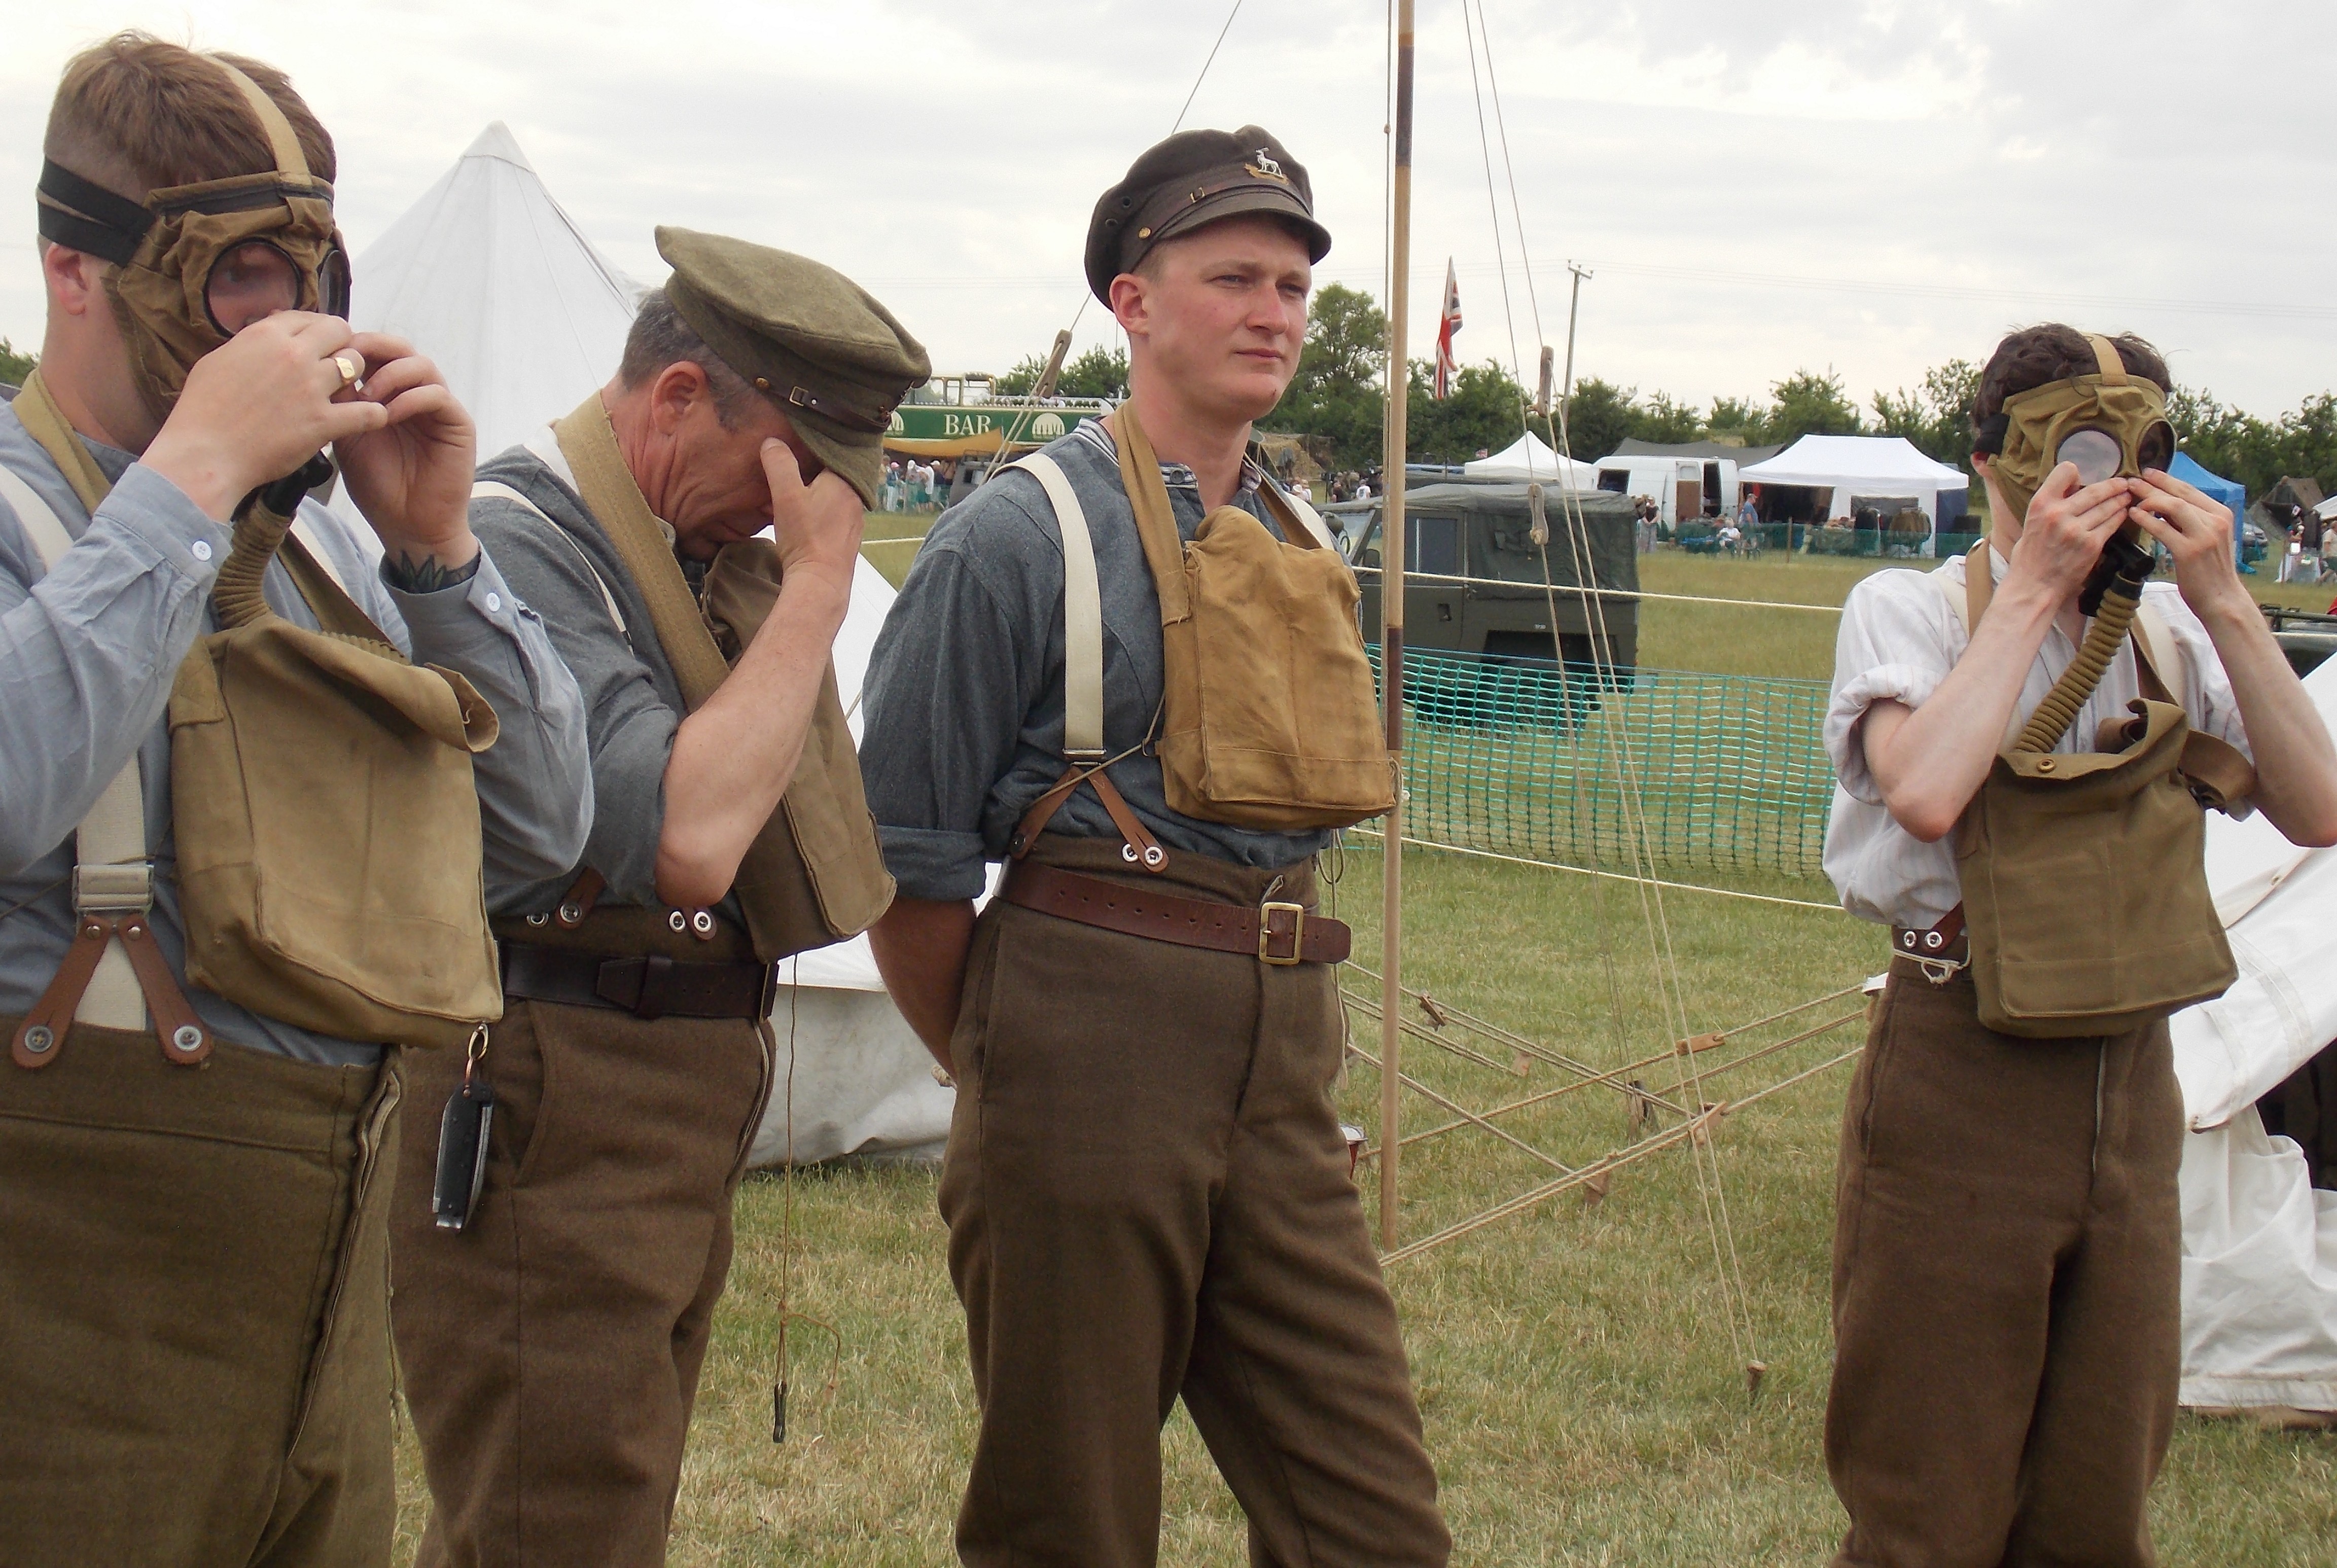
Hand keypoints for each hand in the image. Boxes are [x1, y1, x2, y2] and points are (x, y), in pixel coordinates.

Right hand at [142, 312, 387, 519]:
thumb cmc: (202, 412)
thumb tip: (262, 337)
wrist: (204, 455)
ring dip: (355, 377)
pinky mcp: (323, 421)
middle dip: (341, 345)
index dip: (318, 330)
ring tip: (348, 392)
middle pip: (339, 331)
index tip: (320, 345)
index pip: (308, 317)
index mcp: (264, 336)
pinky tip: (372, 417)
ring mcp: (310, 387)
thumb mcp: (218, 362)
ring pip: (355, 364)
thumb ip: (247, 346)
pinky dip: (374, 414)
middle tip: (338, 365)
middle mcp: (292, 354)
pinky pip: (368, 411)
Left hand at [334, 332, 478, 571]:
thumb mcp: (348, 436)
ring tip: (368, 398)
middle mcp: (416, 395)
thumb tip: (327, 365)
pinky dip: (411, 399)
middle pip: (402, 348)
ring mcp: (439, 408)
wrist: (407, 525)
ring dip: (391, 375)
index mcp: (390, 394)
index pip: (377, 353)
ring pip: (423, 365)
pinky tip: (388, 416)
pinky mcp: (458, 424)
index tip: (329, 355)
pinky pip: (438, 396)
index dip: (355, 346)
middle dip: (375, 346)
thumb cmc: (379, 486)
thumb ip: (342, 402)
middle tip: (350, 360)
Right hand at [762, 438, 861, 599]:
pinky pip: (830, 518)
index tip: (793, 446)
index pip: (829, 453)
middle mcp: (855, 498)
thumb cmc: (805, 537)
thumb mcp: (786, 494)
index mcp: (846, 481)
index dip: (809, 449)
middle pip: (829, 476)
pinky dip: (815, 515)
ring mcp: (854, 521)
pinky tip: (800, 523)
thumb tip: (772, 442)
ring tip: (789, 500)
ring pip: (829, 498)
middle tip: (785, 475)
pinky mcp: (847, 539)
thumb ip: (779, 464)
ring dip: (810, 497)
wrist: (819, 583)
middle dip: (806, 475)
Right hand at [2004, 460, 2132, 603]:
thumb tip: (2072, 490)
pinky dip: (2120, 517)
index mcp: (2040, 504)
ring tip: (2127, 496)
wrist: (2034, 587)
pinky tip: (2123, 513)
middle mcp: (2058, 514)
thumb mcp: (2031, 523)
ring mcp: (2076, 530)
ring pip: (2107, 506)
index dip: (2076, 473)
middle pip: (2095, 490)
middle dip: (2113, 485)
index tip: (2083, 480)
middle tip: (2123, 483)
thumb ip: (2050, 506)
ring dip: (2120, 500)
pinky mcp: (2091, 545)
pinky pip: (2112, 524)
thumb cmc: (2030, 557)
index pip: (2065, 471)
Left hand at [2129, 469, 2248, 620]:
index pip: (2190, 490)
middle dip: (2154, 485)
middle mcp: (2216, 520)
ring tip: (2131, 497)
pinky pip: (2163, 529)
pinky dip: (2146, 520)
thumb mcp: (2207, 538)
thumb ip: (2190, 521)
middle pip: (2180, 494)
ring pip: (2173, 507)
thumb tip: (2164, 505)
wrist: (2221, 598)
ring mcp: (2204, 535)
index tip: (2148, 473)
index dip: (2167, 480)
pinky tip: (2134, 515)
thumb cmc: (2210, 570)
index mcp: (2222, 514)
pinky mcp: (2189, 551)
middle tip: (2132, 480)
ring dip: (2149, 499)